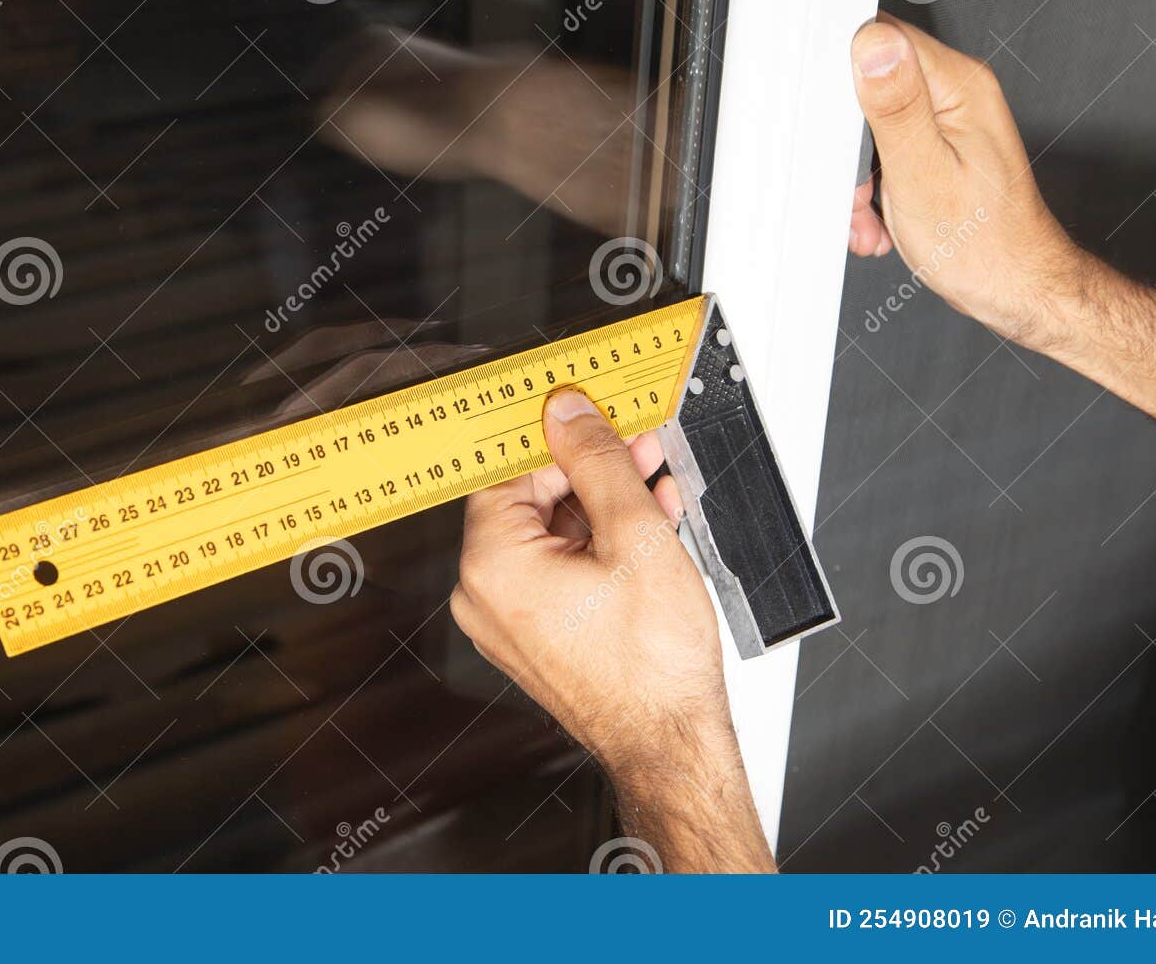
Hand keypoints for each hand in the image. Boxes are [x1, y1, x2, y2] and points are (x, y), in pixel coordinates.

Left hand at [453, 389, 775, 871]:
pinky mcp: (535, 635)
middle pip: (530, 499)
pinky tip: (647, 522)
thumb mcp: (634, 535)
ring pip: (551, 533)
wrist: (670, 743)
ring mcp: (508, 619)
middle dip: (590, 468)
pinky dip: (599, 543)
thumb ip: (598, 462)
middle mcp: (485, 594)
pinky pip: (559, 569)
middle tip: (637, 442)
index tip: (588, 413)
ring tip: (655, 480)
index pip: (509, 469)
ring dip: (602, 503)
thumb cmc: (652, 666)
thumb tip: (570, 414)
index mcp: (493, 565)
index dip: (556, 435)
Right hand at [846, 15, 1088, 349]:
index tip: (842, 132)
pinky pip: (887, 152)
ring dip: (859, 176)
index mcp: (959, 87)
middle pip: (873, 87)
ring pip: (873, 126)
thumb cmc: (983, 245)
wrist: (1014, 287)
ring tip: (874, 213)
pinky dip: (875, 188)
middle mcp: (958, 95)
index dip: (846, 82)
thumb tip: (873, 44)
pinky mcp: (939, 147)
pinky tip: (884, 216)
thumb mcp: (923, 175)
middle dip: (849, 145)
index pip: (884, 40)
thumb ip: (895, 107)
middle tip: (861, 189)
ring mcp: (949, 121)